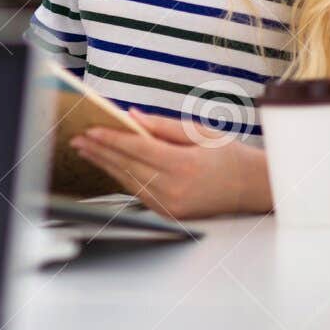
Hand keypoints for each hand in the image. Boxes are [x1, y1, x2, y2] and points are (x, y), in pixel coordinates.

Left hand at [71, 112, 271, 220]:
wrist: (252, 188)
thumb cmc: (227, 155)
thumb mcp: (199, 132)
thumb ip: (163, 125)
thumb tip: (132, 116)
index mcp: (184, 165)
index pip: (138, 149)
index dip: (111, 139)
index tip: (90, 130)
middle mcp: (175, 189)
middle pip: (127, 166)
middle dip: (100, 151)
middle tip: (77, 138)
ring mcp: (171, 205)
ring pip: (128, 181)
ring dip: (105, 164)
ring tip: (86, 149)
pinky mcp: (169, 214)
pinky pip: (138, 192)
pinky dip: (121, 177)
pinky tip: (108, 165)